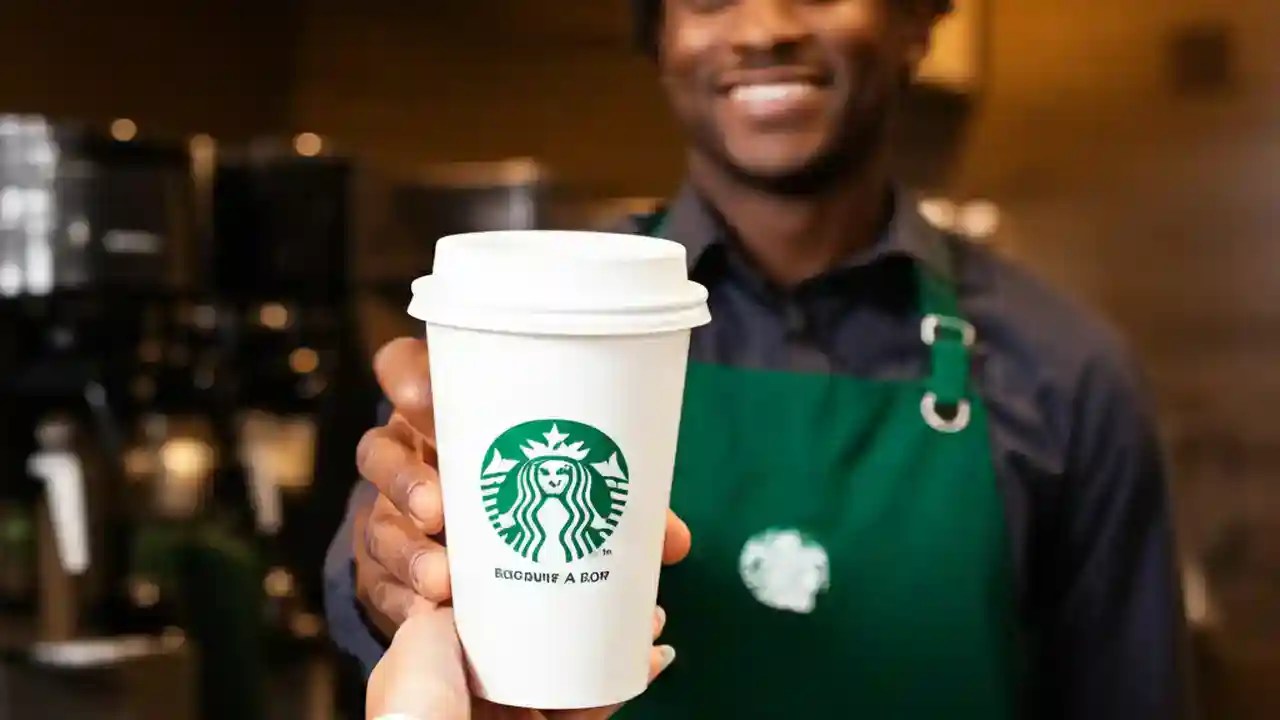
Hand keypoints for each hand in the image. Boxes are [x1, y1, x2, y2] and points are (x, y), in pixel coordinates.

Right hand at [353, 335, 693, 631]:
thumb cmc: (527, 492)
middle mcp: (407, 455)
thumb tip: (672, 543)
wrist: (470, 553)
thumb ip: (610, 503)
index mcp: (446, 413)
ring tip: (441, 579)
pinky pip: (378, 579)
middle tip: (441, 509)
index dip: (407, 377)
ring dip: (407, 548)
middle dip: (406, 480)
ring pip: (376, 521)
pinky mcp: (382, 567)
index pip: (403, 369)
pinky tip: (424, 612)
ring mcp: (388, 512)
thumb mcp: (565, 485)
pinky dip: (401, 597)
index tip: (425, 399)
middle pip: (380, 452)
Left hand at [367, 600, 674, 719]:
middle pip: (543, 637)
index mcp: (441, 661)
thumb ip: (450, 602)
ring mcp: (518, 713)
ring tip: (651, 613)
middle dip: (587, 608)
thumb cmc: (418, 698)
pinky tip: (653, 656)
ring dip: (617, 641)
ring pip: (576, 670)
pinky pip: (591, 706)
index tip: (564, 552)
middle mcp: (480, 687)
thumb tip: (480, 574)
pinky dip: (624, 682)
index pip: (492, 611)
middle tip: (625, 581)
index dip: (530, 579)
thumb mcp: (421, 633)